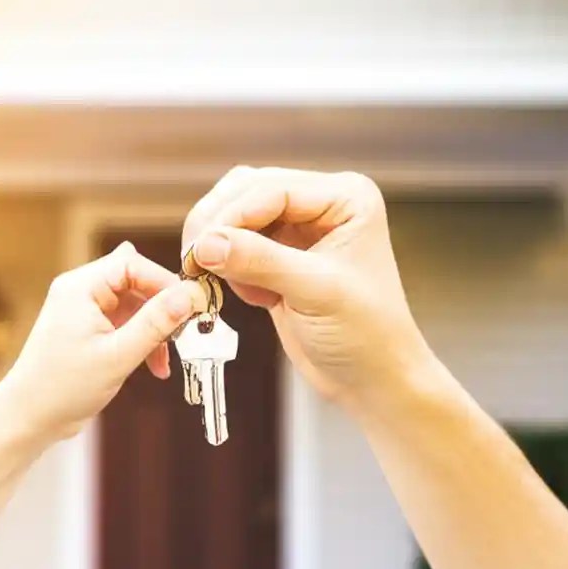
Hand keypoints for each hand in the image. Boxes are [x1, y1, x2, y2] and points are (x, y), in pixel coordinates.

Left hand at [0, 242, 205, 441]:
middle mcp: (80, 291)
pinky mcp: (89, 330)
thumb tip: (189, 295)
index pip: (132, 263)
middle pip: (136, 281)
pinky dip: (143, 340)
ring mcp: (84, 310)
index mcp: (80, 287)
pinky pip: (126, 323)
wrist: (29, 419)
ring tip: (166, 358)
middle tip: (183, 332)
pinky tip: (155, 366)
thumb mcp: (118, 355)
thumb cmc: (62, 388)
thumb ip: (155, 323)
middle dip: (162, 307)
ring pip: (135, 304)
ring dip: (155, 328)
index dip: (164, 282)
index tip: (191, 304)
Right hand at [182, 166, 431, 410]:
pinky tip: (249, 296)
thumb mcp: (315, 292)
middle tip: (194, 261)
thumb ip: (260, 262)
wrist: (372, 380)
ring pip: (236, 216)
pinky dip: (228, 267)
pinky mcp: (279, 257)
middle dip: (219, 225)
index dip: (232, 215)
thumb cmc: (366, 336)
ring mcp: (299, 230)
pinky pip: (236, 246)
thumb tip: (206, 244)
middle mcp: (322, 205)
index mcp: (345, 198)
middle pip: (247, 192)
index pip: (273, 188)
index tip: (202, 247)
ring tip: (216, 279)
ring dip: (218, 244)